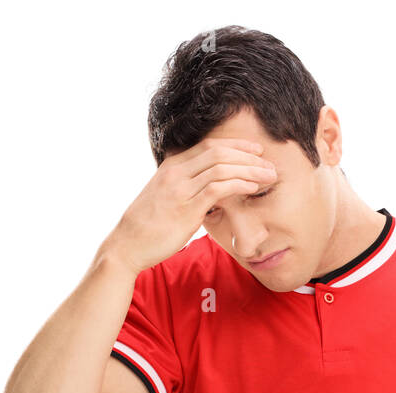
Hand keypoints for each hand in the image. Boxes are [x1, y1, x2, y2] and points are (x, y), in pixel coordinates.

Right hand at [105, 137, 277, 273]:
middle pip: (218, 152)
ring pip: (221, 167)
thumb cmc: (148, 226)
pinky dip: (239, 184)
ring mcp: (181, 189)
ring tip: (269, 176)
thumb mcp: (165, 197)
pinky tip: (253, 188)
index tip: (255, 151)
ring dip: (249, 170)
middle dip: (247, 155)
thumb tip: (206, 191)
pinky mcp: (187, 208)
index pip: (209, 145)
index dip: (235, 145)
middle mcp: (176, 172)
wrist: (127, 245)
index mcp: (171, 166)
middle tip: (268, 162)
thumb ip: (185, 188)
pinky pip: (218, 189)